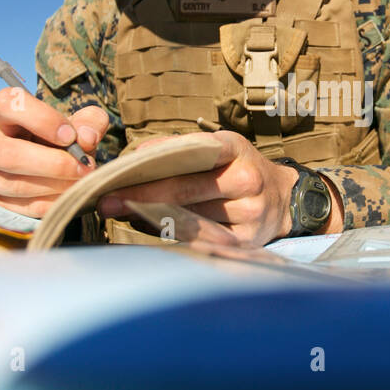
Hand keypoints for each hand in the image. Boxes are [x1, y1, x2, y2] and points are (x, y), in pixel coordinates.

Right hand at [0, 89, 107, 216]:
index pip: (11, 106)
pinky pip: (19, 208)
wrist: (42, 164)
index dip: (43, 120)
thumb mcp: (77, 123)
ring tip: (81, 183)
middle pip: (10, 155)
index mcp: (0, 110)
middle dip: (54, 165)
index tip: (70, 136)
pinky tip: (68, 197)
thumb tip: (87, 138)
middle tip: (85, 168)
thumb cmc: (57, 138)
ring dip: (55, 187)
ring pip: (15, 185)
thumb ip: (89, 122)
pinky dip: (49, 204)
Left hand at [99, 130, 340, 245]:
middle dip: (140, 196)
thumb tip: (135, 158)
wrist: (282, 198)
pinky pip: (202, 241)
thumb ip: (179, 149)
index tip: (120, 172)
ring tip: (123, 215)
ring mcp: (249, 213)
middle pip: (185, 190)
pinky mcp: (247, 241)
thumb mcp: (219, 148)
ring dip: (151, 218)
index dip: (154, 163)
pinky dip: (174, 237)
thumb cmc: (238, 170)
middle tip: (106, 201)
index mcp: (235, 149)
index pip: (191, 151)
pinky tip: (152, 231)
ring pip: (190, 218)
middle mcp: (247, 179)